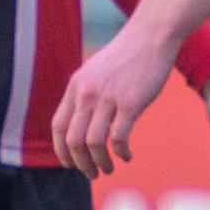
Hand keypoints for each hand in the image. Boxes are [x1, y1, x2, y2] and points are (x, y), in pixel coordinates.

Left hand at [54, 30, 175, 177]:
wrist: (151, 35)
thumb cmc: (127, 56)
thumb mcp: (96, 72)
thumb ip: (86, 94)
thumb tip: (82, 122)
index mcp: (76, 86)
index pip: (58, 126)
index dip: (61, 150)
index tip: (70, 163)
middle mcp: (87, 93)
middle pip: (73, 140)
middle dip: (80, 163)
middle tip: (91, 173)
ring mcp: (108, 98)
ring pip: (94, 143)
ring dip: (100, 162)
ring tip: (108, 168)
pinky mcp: (130, 102)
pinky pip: (118, 138)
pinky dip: (120, 152)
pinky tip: (127, 155)